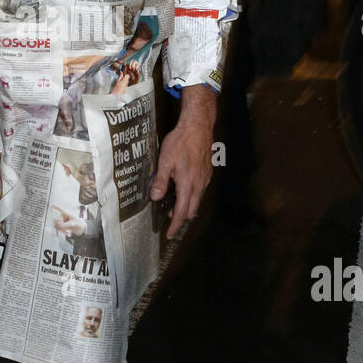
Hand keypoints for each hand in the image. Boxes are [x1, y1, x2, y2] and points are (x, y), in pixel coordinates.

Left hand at [149, 89, 216, 240]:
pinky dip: (191, 197)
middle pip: (191, 210)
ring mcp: (205, 179)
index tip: (169, 235)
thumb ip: (160, 181)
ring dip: (186, 207)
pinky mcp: (207, 173)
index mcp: (187, 184)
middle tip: (168, 220)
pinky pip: (200, 191)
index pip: (181, 212)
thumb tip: (155, 198)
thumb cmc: (181, 141)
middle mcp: (198, 185)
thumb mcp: (165, 161)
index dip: (175, 226)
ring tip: (173, 206)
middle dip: (180, 218)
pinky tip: (183, 190)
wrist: (198, 126)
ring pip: (196, 201)